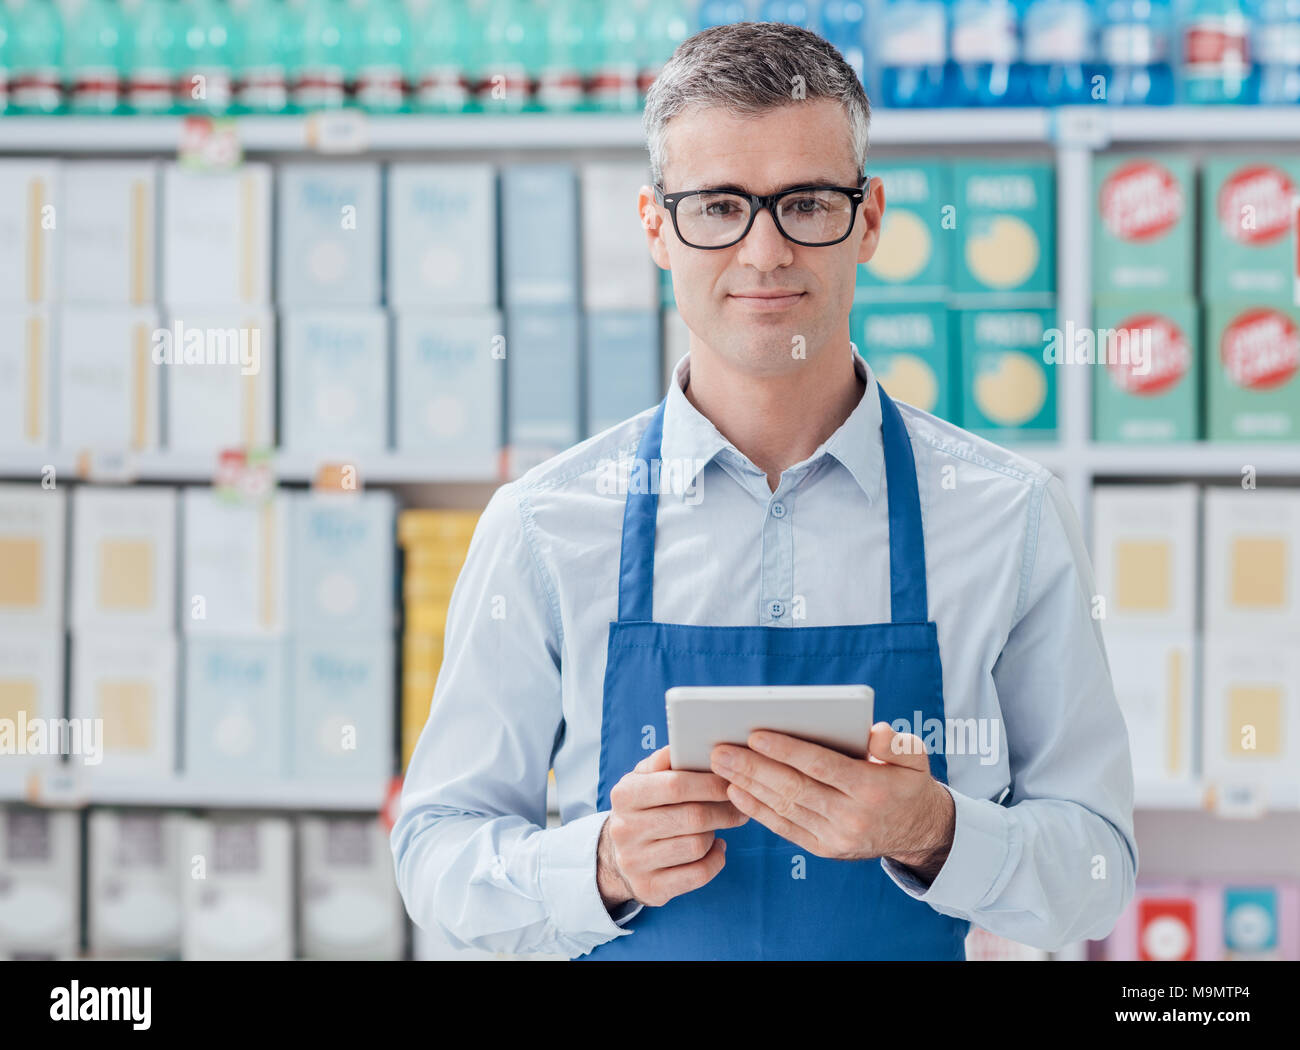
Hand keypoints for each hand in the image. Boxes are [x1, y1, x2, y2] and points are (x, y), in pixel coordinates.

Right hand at [597, 745, 749, 911]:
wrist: (617, 856)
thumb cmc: (643, 807)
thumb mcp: (643, 779)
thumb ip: (664, 761)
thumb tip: (687, 744)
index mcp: (625, 794)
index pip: (675, 786)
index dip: (710, 783)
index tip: (731, 781)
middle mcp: (625, 829)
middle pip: (692, 818)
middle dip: (724, 810)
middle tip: (740, 805)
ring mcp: (636, 862)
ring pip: (697, 846)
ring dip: (717, 833)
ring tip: (720, 824)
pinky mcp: (650, 888)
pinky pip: (698, 874)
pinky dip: (716, 860)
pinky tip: (716, 847)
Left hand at [709, 722, 954, 875]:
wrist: (918, 832)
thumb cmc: (907, 782)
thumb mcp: (914, 757)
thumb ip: (894, 743)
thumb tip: (873, 731)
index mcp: (871, 788)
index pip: (822, 766)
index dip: (787, 751)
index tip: (755, 734)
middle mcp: (851, 817)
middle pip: (794, 788)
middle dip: (753, 768)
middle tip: (720, 750)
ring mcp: (835, 837)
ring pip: (784, 808)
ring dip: (748, 787)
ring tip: (719, 766)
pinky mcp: (824, 849)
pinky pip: (785, 828)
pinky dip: (758, 810)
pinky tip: (736, 792)